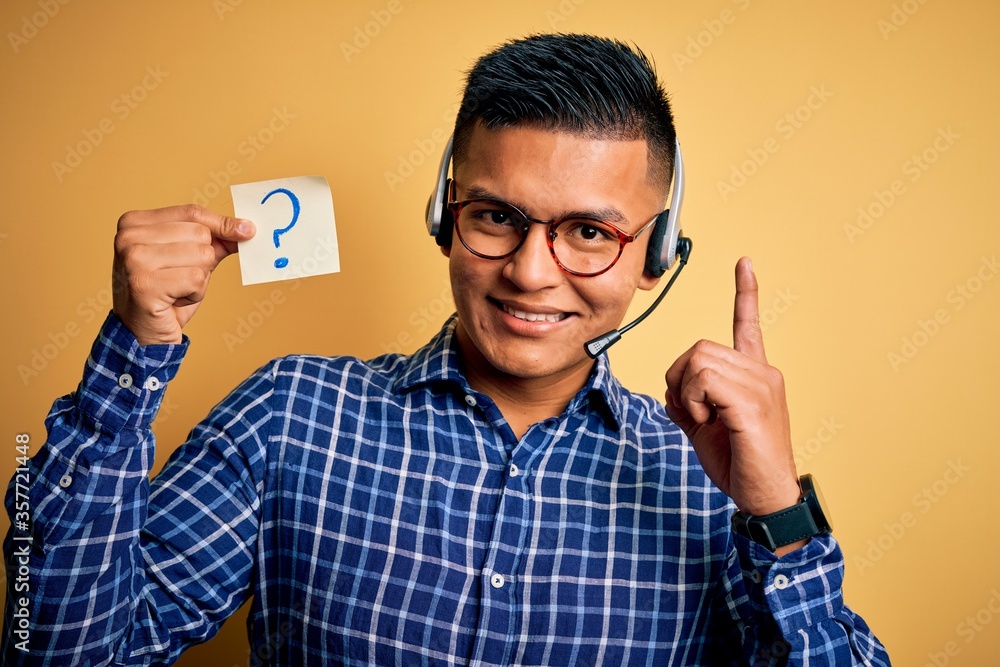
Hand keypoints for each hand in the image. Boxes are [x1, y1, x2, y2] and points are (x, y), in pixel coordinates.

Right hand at [112, 204, 254, 345]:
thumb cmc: (167, 295)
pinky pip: (196, 278)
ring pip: (202, 255)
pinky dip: (195, 294)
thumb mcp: (190, 259)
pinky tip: (174, 301)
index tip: (247, 231)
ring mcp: (133, 259)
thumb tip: (246, 228)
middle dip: (203, 261)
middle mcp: (128, 236)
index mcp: (134, 223)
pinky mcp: (144, 283)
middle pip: (200, 233)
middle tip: (179, 279)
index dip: (222, 224)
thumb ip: (215, 240)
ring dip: (199, 279)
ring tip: (175, 290)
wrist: (143, 334)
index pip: (192, 212)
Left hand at [664, 257, 799, 516]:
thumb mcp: (704, 427)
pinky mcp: (753, 402)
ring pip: (698, 361)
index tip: (744, 262)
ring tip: (706, 419)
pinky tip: (709, 421)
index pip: (748, 325)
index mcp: (755, 375)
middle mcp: (763, 372)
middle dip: (680, 378)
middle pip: (699, 347)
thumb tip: (673, 388)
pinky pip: (703, 380)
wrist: (764, 498)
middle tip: (694, 411)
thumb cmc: (739, 464)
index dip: (745, 293)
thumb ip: (689, 401)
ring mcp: (761, 385)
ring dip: (687, 392)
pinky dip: (693, 401)